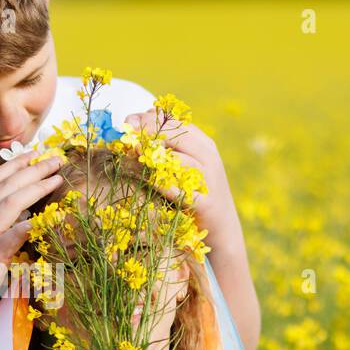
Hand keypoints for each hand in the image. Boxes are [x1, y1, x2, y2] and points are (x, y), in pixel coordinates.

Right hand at [0, 151, 64, 328]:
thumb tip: (15, 220)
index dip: (14, 164)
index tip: (33, 153)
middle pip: (6, 185)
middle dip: (32, 168)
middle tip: (54, 158)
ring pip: (11, 201)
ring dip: (36, 186)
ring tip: (57, 176)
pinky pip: (14, 234)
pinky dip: (32, 223)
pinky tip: (51, 216)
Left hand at [123, 107, 231, 230]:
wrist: (222, 230)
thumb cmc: (194, 195)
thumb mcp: (183, 166)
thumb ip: (165, 146)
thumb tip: (136, 124)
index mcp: (203, 144)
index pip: (175, 121)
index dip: (148, 118)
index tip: (128, 122)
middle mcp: (208, 158)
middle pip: (177, 135)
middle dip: (149, 131)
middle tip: (127, 135)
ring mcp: (209, 180)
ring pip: (181, 160)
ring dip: (155, 156)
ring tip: (134, 152)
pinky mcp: (206, 204)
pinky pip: (184, 191)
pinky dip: (166, 185)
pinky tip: (150, 180)